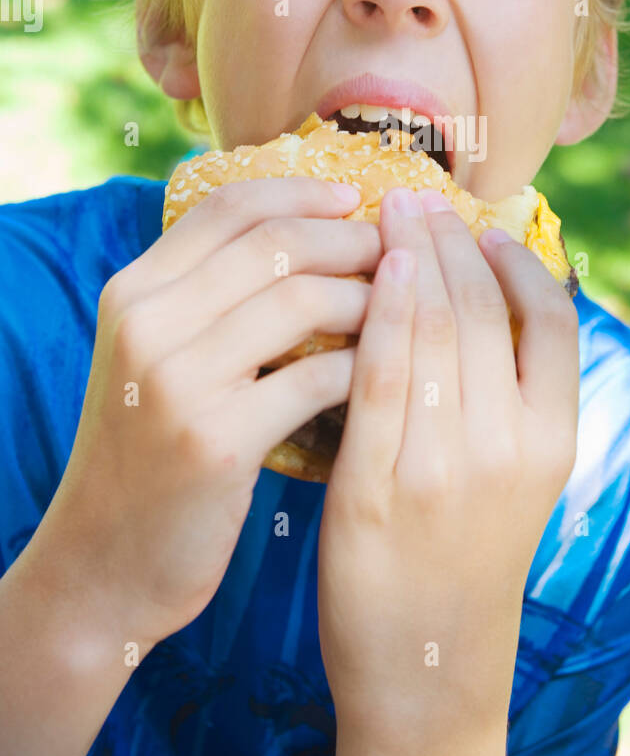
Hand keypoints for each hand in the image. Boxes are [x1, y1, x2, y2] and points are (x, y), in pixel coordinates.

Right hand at [41, 177, 379, 654]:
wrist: (103, 565)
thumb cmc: (150, 455)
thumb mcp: (155, 361)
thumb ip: (208, 298)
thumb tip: (308, 234)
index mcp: (134, 291)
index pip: (230, 206)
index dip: (303, 191)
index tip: (357, 196)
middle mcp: (147, 323)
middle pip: (275, 242)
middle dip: (352, 240)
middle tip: (401, 254)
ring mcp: (176, 381)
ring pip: (301, 299)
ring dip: (368, 301)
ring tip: (401, 313)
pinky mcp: (214, 441)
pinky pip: (315, 379)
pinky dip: (361, 368)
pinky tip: (382, 375)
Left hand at [317, 186, 579, 755]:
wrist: (428, 658)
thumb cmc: (469, 555)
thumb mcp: (520, 478)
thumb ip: (511, 395)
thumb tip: (484, 298)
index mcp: (555, 440)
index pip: (552, 320)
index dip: (516, 261)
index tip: (484, 225)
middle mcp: (510, 447)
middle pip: (483, 311)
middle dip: (449, 242)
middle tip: (418, 197)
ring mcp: (445, 467)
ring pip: (431, 330)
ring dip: (409, 260)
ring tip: (388, 217)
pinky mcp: (380, 486)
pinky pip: (378, 376)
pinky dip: (376, 315)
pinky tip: (367, 278)